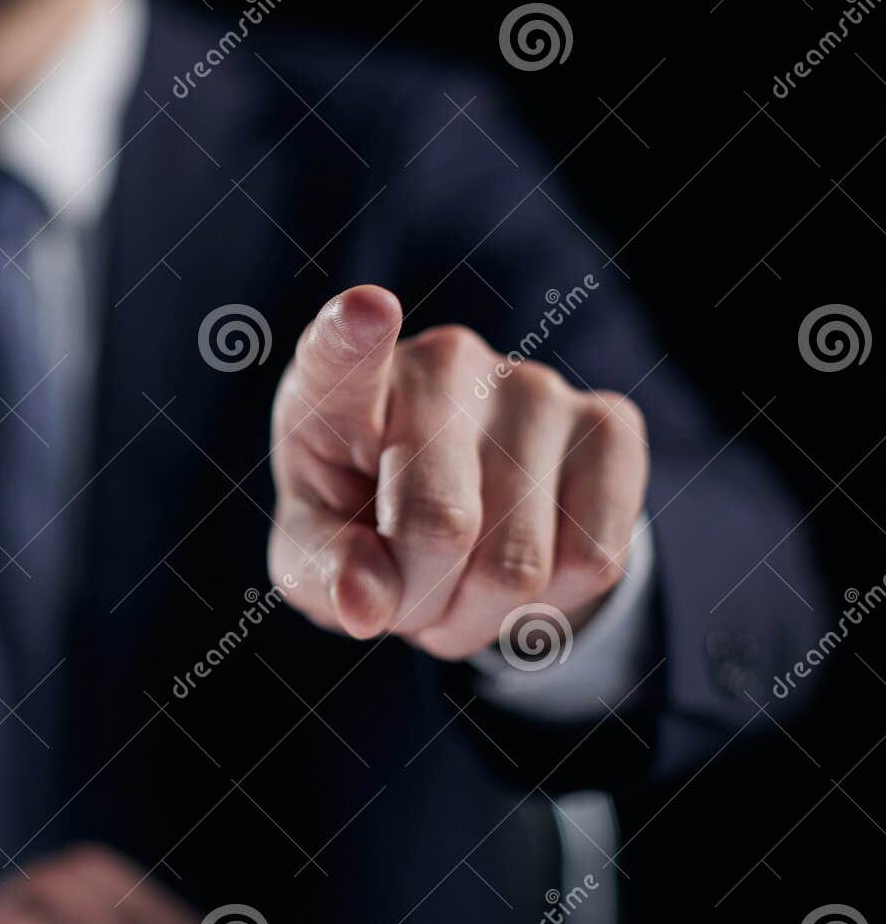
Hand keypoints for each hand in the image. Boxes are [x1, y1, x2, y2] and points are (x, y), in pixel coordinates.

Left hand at [267, 285, 647, 659]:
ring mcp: (535, 385)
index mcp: (339, 387)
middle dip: (419, 599)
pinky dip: (547, 605)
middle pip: (440, 526)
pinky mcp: (611, 424)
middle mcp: (442, 363)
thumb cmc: (361, 521)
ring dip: (478, 613)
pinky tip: (515, 568)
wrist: (455, 522)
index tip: (362, 310)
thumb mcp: (313, 550)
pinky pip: (594, 561)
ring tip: (454, 583)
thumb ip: (321, 570)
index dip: (352, 336)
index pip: (341, 354)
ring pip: (519, 564)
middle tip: (404, 595)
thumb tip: (366, 601)